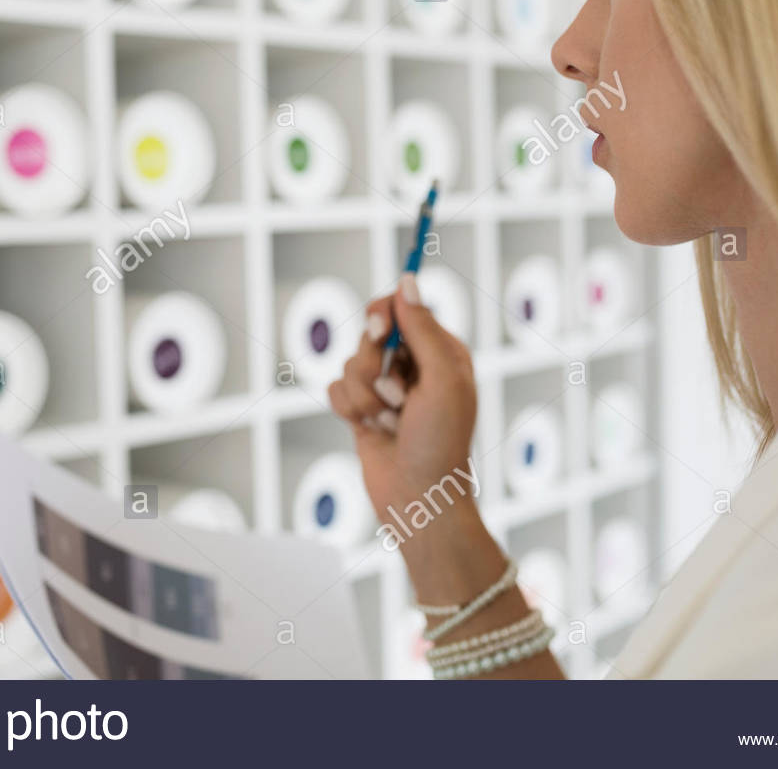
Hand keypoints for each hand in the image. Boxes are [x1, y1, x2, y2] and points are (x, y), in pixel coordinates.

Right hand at [327, 273, 478, 523]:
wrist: (418, 499)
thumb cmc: (440, 441)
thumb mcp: (442, 379)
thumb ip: (422, 328)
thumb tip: (406, 279)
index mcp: (440, 350)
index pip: (402, 307)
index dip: (383, 313)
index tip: (378, 328)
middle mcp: (413, 365)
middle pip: (369, 333)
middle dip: (373, 366)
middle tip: (395, 393)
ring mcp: (385, 387)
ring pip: (349, 363)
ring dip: (365, 397)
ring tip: (390, 422)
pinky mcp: (362, 409)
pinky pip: (335, 389)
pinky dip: (349, 411)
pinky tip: (372, 431)